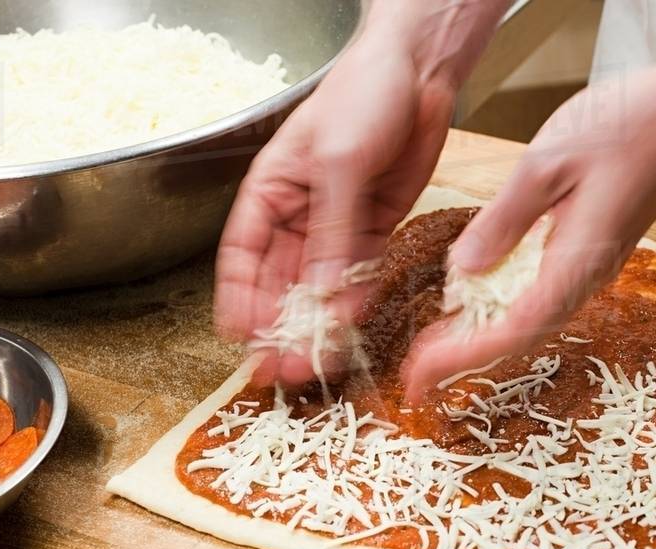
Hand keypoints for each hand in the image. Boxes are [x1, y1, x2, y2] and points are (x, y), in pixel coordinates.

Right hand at [214, 35, 456, 384]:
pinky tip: (352, 327)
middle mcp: (297, 215)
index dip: (237, 302)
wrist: (418, 71)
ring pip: (320, 286)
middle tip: (281, 370)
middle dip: (279, 327)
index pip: (240, 257)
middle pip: (279, 282)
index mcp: (267, 192)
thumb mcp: (338, 160)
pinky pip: (361, 273)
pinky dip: (357, 300)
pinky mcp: (376, 228)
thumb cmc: (361, 94)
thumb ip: (330, 228)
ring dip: (317, 324)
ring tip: (315, 362)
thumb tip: (322, 291)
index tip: (239, 342)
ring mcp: (336, 225)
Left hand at [402, 64, 655, 400]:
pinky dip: (503, 310)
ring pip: (531, 320)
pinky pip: (542, 295)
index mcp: (576, 262)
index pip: (511, 330)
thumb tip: (463, 270)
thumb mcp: (545, 163)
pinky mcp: (593, 251)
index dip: (462, 358)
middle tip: (416, 375)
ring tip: (436, 347)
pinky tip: (477, 303)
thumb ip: (503, 221)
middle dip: (464, 359)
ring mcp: (592, 266)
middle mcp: (587, 276)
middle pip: (520, 337)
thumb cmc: (625, 125)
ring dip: (482, 338)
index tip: (421, 375)